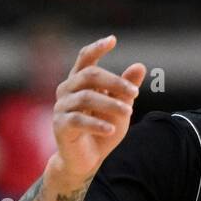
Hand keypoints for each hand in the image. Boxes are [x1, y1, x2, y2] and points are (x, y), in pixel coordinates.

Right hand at [50, 35, 146, 183]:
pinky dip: (97, 124)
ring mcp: (61, 107)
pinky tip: (111, 129)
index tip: (113, 40)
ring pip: (86, 97)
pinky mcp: (60, 125)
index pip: (85, 58)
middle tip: (135, 93)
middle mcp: (67, 90)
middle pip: (90, 75)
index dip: (97, 48)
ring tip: (128, 112)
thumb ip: (126, 88)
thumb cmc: (102, 130)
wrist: (86, 160)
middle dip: (115, 81)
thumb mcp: (120, 108)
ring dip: (110, 103)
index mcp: (79, 81)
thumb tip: (140, 66)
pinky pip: (78, 120)